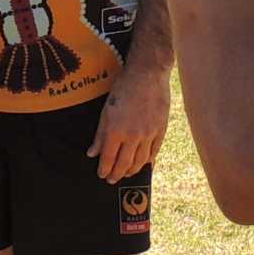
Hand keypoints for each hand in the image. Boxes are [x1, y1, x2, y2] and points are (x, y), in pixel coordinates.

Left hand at [90, 58, 172, 183]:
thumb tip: (92, 153)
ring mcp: (149, 134)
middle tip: (112, 179)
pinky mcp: (161, 131)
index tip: (102, 174)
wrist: (148, 74)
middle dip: (116, 174)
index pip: (108, 158)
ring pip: (140, 161)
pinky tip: (143, 165)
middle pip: (124, 164)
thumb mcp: (106, 110)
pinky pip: (154, 152)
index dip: (104, 169)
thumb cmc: (124, 88)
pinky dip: (148, 162)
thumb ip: (100, 135)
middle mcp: (133, 136)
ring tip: (126, 174)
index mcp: (116, 130)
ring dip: (131, 171)